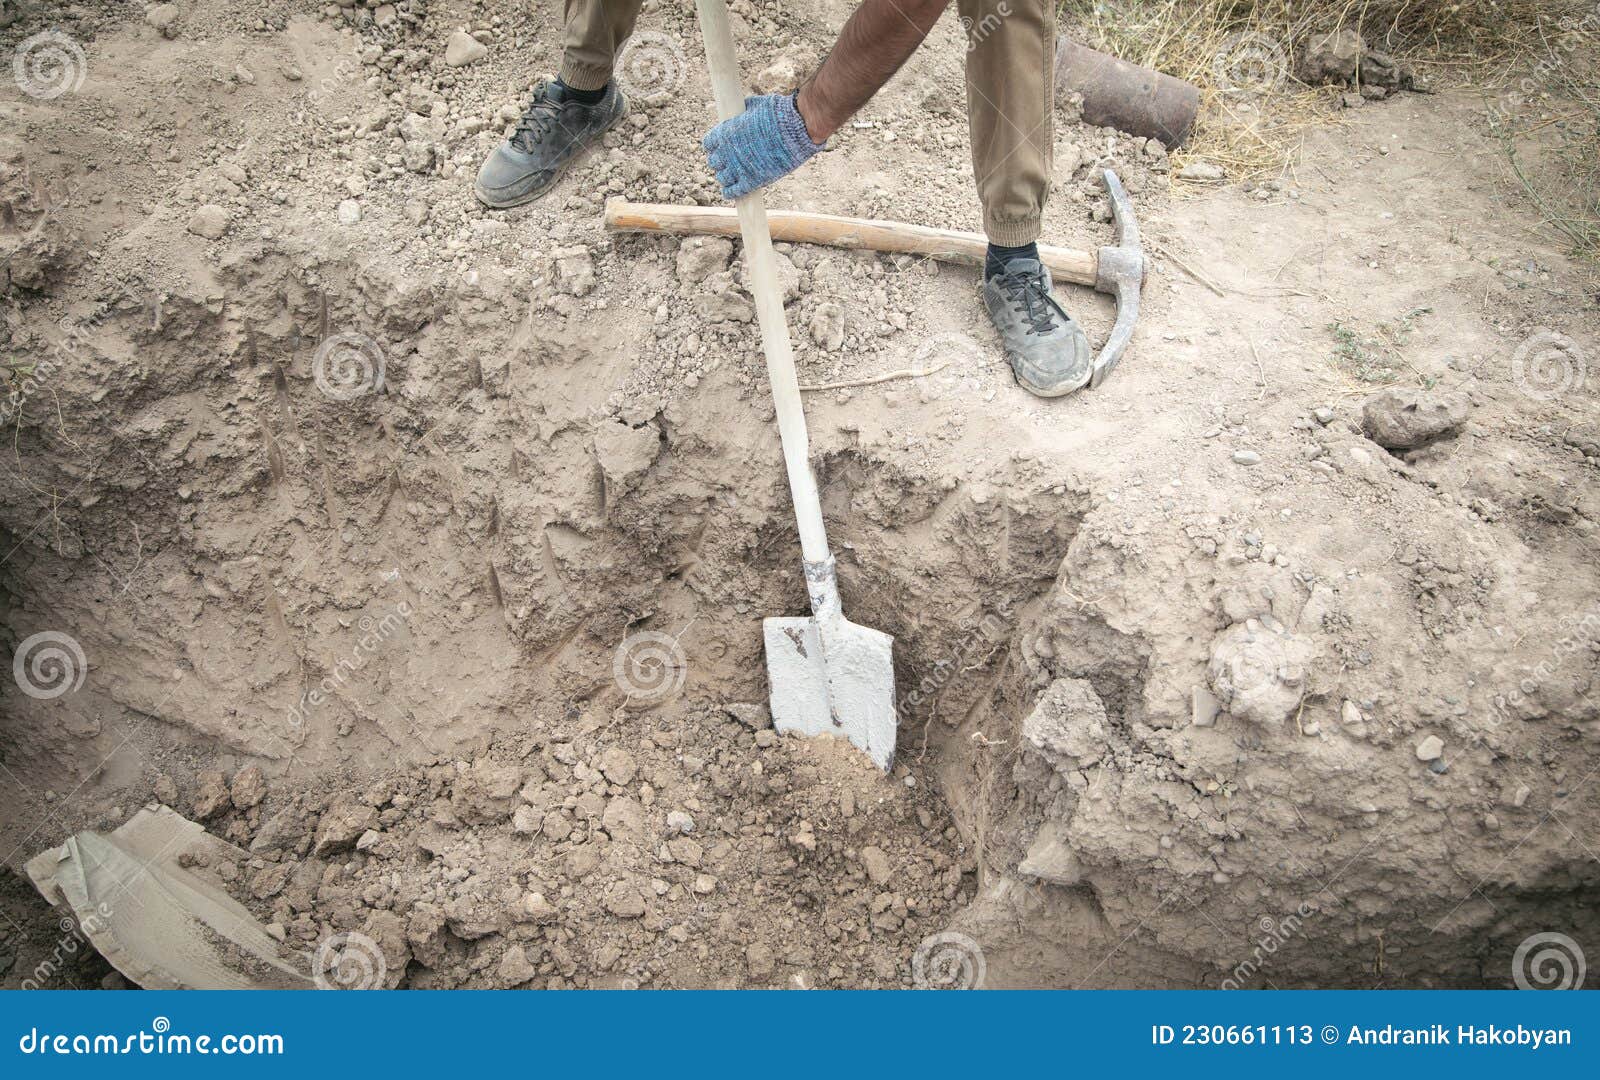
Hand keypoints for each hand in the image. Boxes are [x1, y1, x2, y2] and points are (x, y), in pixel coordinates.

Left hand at [701, 93, 824, 199]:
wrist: (796, 129)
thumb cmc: (778, 114)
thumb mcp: (755, 105)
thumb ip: (743, 112)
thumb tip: (742, 110)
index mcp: (726, 132)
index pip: (708, 143)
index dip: (715, 145)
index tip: (720, 146)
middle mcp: (728, 152)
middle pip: (714, 162)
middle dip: (721, 161)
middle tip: (729, 160)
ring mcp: (739, 168)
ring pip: (722, 178)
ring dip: (726, 176)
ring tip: (733, 175)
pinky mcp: (752, 181)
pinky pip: (734, 192)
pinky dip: (731, 192)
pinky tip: (731, 191)